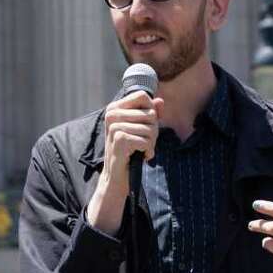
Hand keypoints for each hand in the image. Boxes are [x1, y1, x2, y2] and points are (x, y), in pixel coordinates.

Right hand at [87, 90, 163, 232]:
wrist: (117, 176)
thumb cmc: (130, 152)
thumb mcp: (141, 129)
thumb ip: (150, 114)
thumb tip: (161, 101)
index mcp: (114, 108)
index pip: (143, 96)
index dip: (151, 111)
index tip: (145, 126)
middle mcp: (112, 114)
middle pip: (150, 114)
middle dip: (153, 131)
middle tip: (144, 143)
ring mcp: (115, 126)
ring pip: (150, 129)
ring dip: (151, 143)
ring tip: (141, 150)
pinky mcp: (120, 139)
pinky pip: (147, 141)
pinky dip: (148, 151)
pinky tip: (141, 156)